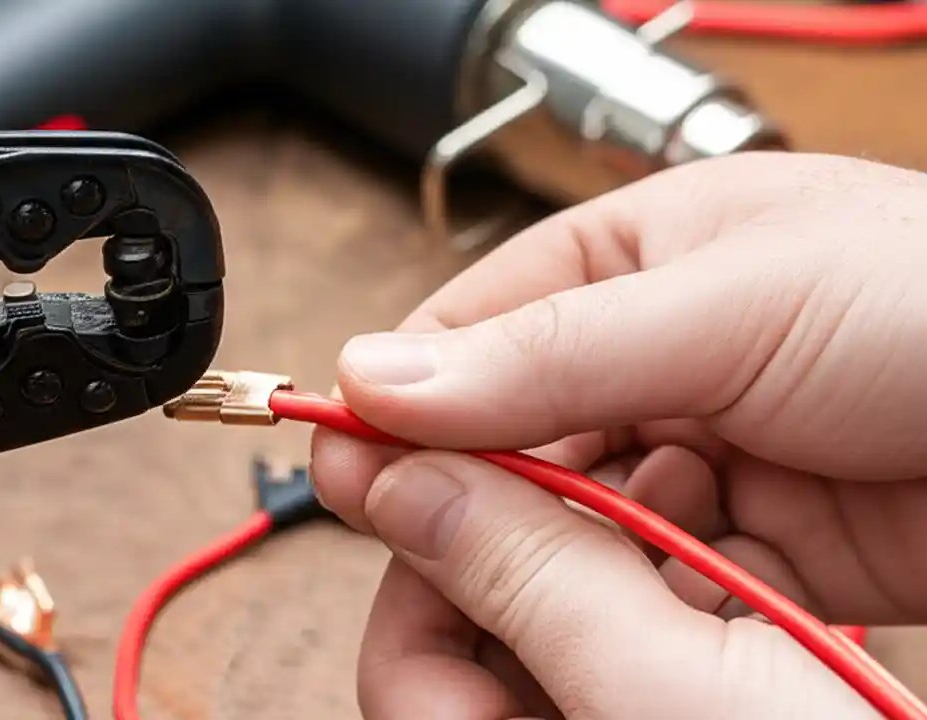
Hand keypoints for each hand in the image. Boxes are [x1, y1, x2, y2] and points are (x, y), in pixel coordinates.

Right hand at [310, 152, 926, 718]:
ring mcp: (697, 448)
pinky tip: (637, 612)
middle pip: (507, 437)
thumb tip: (381, 375)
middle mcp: (651, 353)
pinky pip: (645, 579)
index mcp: (632, 259)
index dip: (402, 397)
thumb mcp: (731, 301)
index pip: (471, 329)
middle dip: (473, 496)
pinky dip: (632, 603)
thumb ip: (548, 350)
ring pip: (568, 519)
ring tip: (543, 593)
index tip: (348, 457)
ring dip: (555, 559)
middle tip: (430, 552)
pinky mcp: (744, 539)